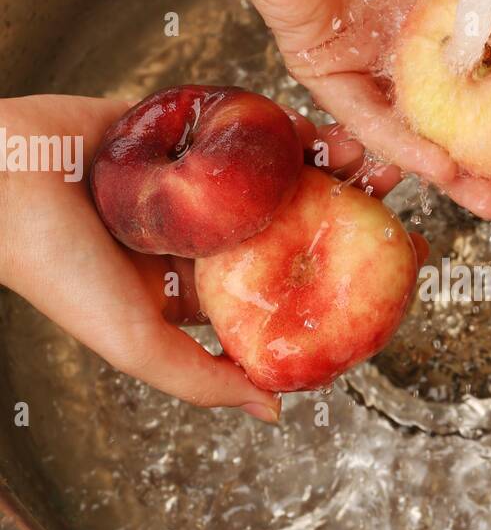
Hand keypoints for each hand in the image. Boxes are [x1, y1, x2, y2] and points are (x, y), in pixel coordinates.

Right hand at [0, 95, 414, 413]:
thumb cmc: (54, 270)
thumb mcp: (137, 343)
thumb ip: (203, 381)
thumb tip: (279, 410)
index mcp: (196, 285)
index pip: (285, 279)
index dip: (342, 271)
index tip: (396, 259)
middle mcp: (198, 232)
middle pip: (290, 215)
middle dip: (347, 202)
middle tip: (397, 189)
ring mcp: (188, 177)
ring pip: (273, 165)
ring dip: (324, 156)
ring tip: (368, 150)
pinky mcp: (170, 125)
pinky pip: (234, 119)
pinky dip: (274, 119)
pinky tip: (316, 121)